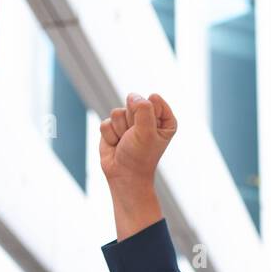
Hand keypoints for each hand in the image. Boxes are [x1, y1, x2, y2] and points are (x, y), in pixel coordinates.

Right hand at [100, 92, 176, 238]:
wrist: (124, 176)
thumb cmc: (140, 156)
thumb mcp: (147, 132)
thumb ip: (143, 109)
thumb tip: (132, 96)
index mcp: (164, 119)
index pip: (153, 99)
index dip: (147, 114)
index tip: (148, 132)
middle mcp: (147, 118)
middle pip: (134, 103)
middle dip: (131, 121)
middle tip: (135, 138)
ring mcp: (130, 122)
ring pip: (118, 112)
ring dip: (120, 130)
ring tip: (125, 142)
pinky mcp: (114, 127)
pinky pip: (106, 122)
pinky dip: (110, 135)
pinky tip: (116, 145)